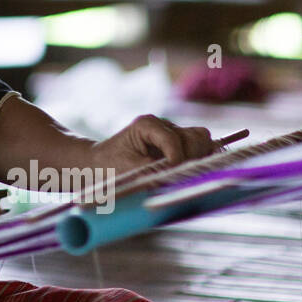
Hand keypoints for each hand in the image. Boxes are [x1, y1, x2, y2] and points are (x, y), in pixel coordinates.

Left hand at [90, 114, 217, 176]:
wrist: (100, 163)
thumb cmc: (110, 165)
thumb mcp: (128, 170)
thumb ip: (153, 172)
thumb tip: (178, 176)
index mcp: (147, 125)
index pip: (172, 139)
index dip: (177, 158)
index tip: (174, 175)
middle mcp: (163, 125)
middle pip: (195, 137)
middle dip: (191, 158)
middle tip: (179, 174)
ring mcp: (173, 133)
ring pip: (202, 140)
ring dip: (198, 157)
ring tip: (184, 173)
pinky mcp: (179, 144)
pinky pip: (200, 147)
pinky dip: (199, 159)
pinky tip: (189, 171)